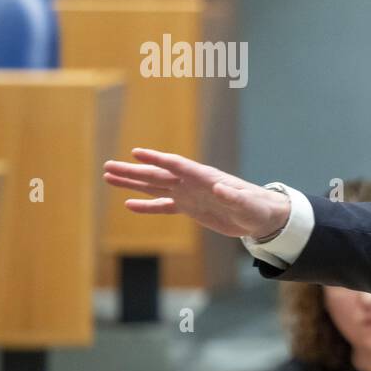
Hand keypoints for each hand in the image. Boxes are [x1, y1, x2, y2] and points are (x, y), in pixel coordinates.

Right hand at [102, 148, 290, 239]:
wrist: (263, 217)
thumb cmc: (258, 208)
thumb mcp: (248, 205)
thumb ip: (234, 197)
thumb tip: (219, 188)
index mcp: (206, 178)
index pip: (177, 166)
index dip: (158, 159)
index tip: (136, 153)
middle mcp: (193, 183)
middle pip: (158, 175)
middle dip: (133, 171)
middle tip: (108, 166)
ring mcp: (189, 194)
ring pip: (155, 187)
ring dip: (133, 183)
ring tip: (109, 177)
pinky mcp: (190, 208)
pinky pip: (164, 206)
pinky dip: (147, 206)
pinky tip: (128, 204)